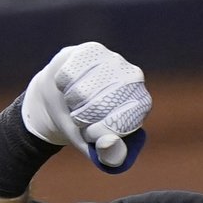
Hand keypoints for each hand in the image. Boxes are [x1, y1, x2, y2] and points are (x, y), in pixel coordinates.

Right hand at [24, 42, 149, 170]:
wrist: (61, 98)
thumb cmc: (84, 124)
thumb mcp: (95, 144)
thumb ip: (107, 152)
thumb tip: (108, 145)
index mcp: (140, 105)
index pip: (119, 123)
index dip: (98, 132)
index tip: (89, 133)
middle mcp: (133, 78)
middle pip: (100, 107)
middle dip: (83, 118)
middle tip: (80, 117)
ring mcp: (114, 60)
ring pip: (82, 91)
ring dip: (71, 102)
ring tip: (74, 102)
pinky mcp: (92, 49)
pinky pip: (69, 74)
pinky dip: (62, 85)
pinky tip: (68, 84)